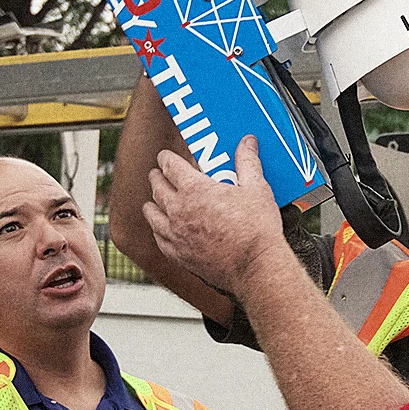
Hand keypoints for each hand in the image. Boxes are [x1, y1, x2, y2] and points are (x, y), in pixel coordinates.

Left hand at [143, 135, 289, 297]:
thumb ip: (247, 162)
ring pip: (152, 214)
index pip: (170, 166)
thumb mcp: (256, 188)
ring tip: (153, 200)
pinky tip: (161, 229)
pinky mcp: (179, 255)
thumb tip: (247, 143)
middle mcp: (178, 211)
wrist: (255, 266)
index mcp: (195, 190)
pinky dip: (157, 230)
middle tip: (159, 173)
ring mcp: (176, 234)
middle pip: (157, 188)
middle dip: (157, 177)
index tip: (166, 156)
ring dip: (152, 203)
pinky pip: (159, 239)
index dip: (166, 158)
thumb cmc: (257, 229)